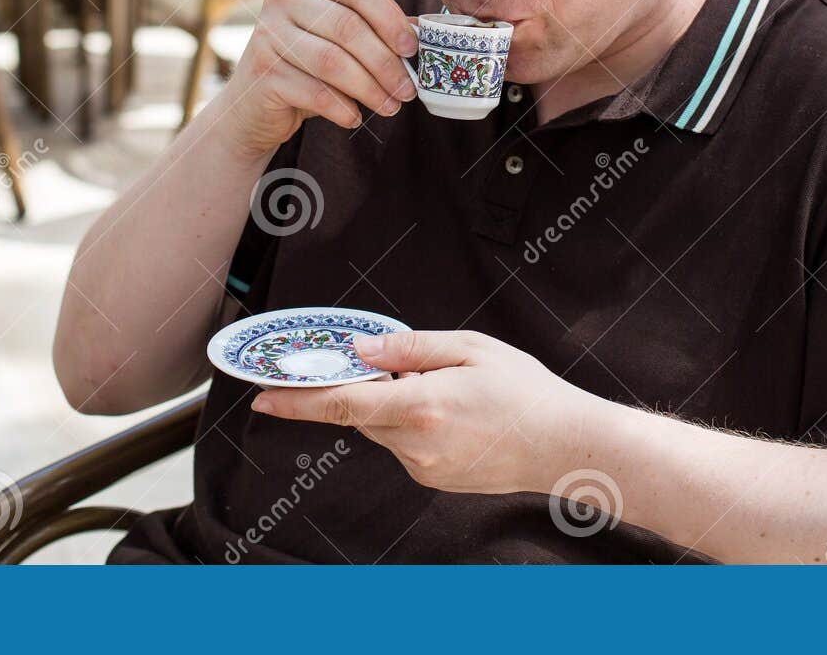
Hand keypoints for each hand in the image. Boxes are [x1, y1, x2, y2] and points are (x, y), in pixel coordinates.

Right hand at [218, 0, 418, 156]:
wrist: (253, 106)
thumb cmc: (307, 69)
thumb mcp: (341, 43)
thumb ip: (377, 31)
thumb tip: (425, 34)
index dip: (391, 18)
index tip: (412, 49)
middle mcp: (284, 0)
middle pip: (349, 27)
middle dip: (385, 63)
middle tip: (408, 90)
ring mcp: (268, 35)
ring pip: (332, 61)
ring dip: (369, 89)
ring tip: (390, 107)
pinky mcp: (262, 72)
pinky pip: (314, 92)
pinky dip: (342, 108)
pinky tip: (355, 118)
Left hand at [251, 330, 602, 495]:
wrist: (564, 445)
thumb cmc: (525, 391)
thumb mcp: (470, 348)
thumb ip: (409, 347)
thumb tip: (362, 349)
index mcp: (419, 406)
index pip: (340, 404)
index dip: (296, 401)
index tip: (262, 398)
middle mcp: (414, 444)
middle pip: (361, 413)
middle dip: (367, 387)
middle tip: (397, 365)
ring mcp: (423, 468)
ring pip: (383, 429)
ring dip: (395, 405)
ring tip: (449, 390)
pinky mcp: (433, 480)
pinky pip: (405, 445)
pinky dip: (414, 424)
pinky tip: (456, 414)